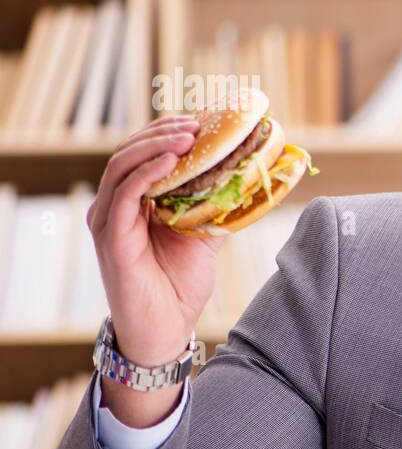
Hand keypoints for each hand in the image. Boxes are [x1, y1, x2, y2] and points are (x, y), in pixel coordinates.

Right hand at [88, 114, 223, 365]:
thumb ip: (213, 207)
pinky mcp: (111, 237)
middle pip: (129, 152)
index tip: (199, 120)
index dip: (166, 132)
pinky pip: (124, 194)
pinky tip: (172, 160)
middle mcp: (114, 206)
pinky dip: (147, 173)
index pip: (142, 154)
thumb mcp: (204, 237)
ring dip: (156, 146)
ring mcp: (108, 220)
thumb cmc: (180, 285)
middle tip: (196, 123)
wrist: (166, 328)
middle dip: (162, 132)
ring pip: (123, 166)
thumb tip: (245, 180)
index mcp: (133, 202)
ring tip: (188, 136)